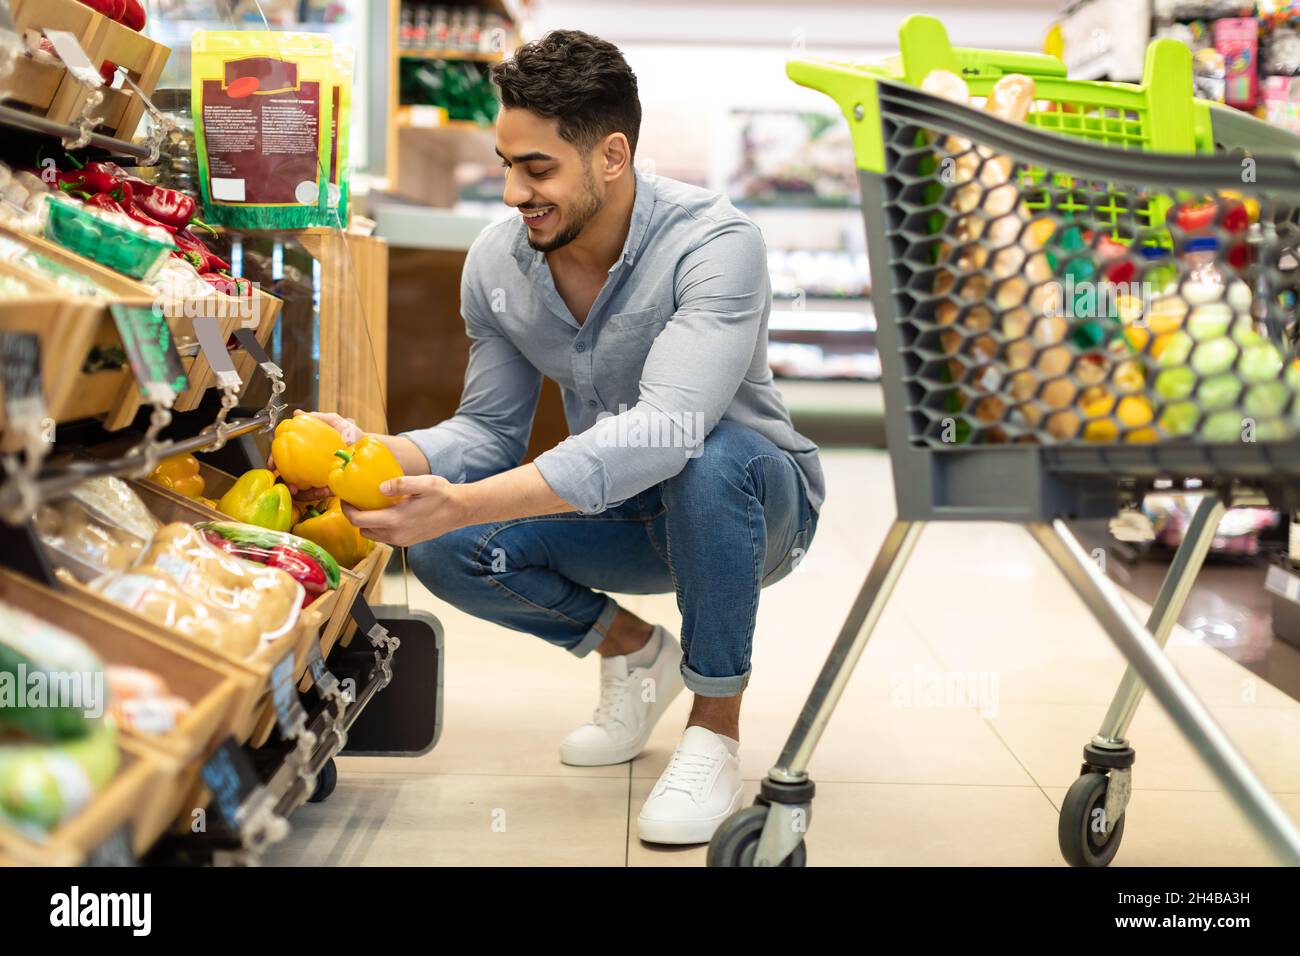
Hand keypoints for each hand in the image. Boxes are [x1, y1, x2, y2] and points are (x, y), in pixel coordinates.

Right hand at [267, 409, 362, 497]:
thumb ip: (317, 418)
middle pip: (290, 479)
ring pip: (304, 491)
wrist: (368, 447)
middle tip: (292, 487)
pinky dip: (320, 494)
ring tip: (317, 489)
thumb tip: (297, 413)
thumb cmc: (351, 434)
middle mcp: (310, 467)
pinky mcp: (332, 487)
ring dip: (306, 493)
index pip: (285, 459)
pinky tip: (325, 491)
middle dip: (288, 485)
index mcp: (306, 453)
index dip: (275, 462)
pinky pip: (321, 495)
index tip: (272, 466)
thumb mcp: (334, 422)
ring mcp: (320, 478)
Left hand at [341, 475, 468, 546]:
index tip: (345, 497)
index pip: (358, 520)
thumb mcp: (424, 483)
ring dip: (367, 522)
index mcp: (395, 520)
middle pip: (362, 529)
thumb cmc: (443, 495)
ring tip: (369, 505)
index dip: (347, 509)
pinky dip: (379, 526)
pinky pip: (385, 536)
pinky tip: (386, 511)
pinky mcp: (407, 541)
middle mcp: (396, 534)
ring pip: (373, 534)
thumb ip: (401, 484)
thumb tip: (380, 487)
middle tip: (356, 499)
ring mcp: (401, 540)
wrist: (460, 511)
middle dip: (354, 516)